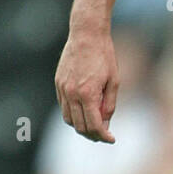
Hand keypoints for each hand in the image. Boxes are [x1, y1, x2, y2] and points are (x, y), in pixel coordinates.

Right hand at [55, 25, 118, 142]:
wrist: (86, 34)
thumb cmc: (104, 56)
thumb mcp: (114, 81)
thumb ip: (109, 105)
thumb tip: (105, 124)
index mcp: (88, 94)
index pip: (93, 125)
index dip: (103, 136)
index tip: (111, 139)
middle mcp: (72, 93)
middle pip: (79, 126)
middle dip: (92, 134)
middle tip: (104, 135)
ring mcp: (62, 88)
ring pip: (68, 119)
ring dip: (81, 126)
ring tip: (94, 125)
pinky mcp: (58, 83)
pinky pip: (64, 107)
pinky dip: (73, 114)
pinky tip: (84, 111)